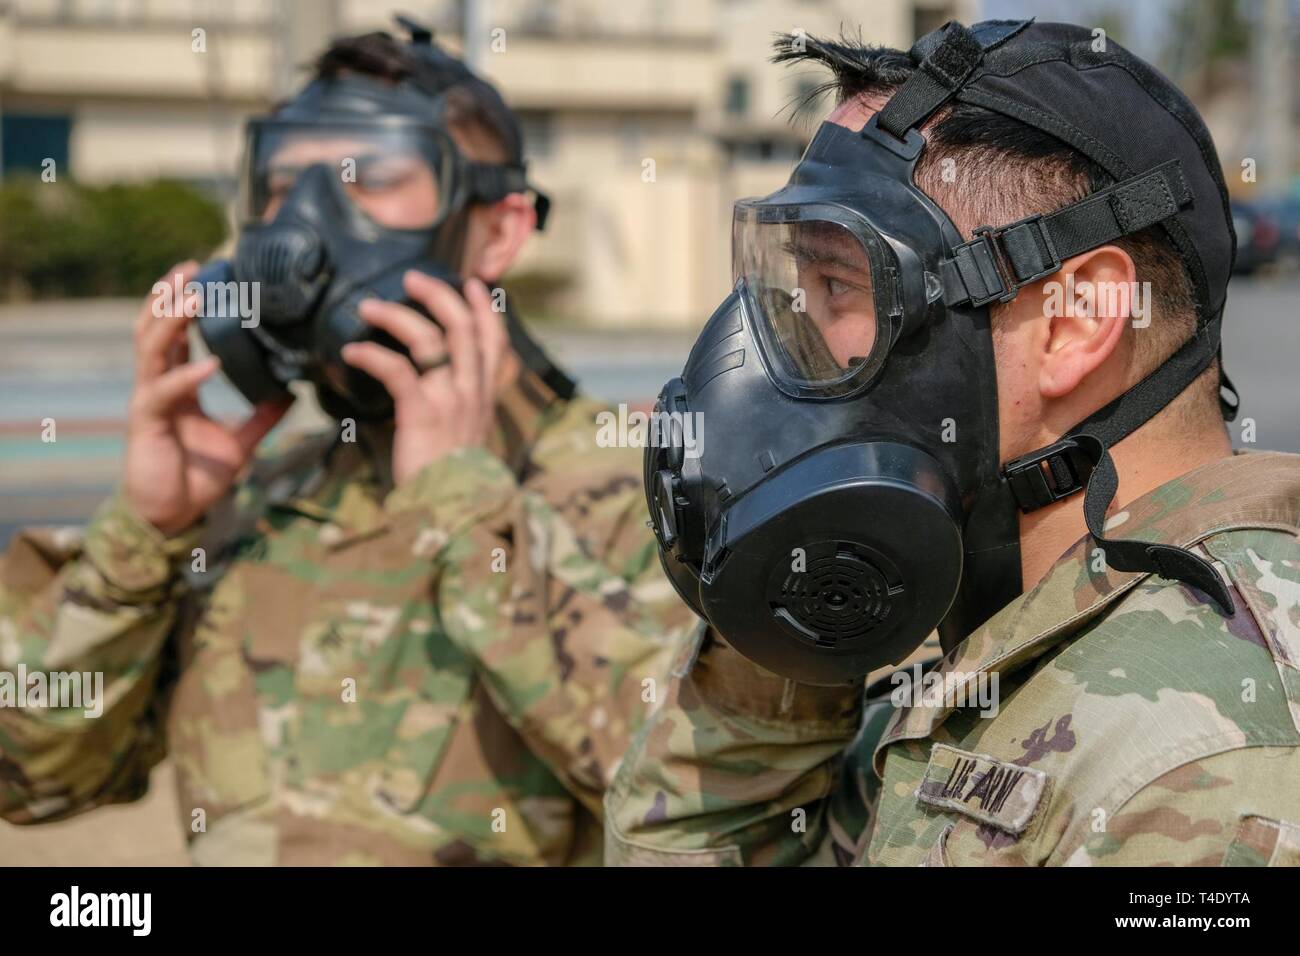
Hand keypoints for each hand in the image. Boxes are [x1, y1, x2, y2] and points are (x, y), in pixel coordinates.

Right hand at [123, 262, 292, 535]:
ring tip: (193, 296)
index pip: (178, 334)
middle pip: (157, 329)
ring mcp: (148, 401)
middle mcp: (158, 385)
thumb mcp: (240, 442)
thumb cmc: (197, 477)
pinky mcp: (147, 422)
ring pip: (152, 349)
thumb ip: (262, 416)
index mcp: (178, 385)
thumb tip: (292, 393)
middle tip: (192, 266)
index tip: (206, 272)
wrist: (172, 515)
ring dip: (172, 321)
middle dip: (171, 296)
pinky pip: (165, 392)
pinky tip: (210, 365)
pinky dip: (187, 376)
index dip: (186, 303)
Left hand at [340, 271, 508, 484]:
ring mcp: (450, 400)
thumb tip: (435, 393)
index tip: (473, 284)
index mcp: (484, 397)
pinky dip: (372, 355)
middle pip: (463, 327)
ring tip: (368, 307)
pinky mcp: (422, 413)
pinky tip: (352, 352)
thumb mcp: (466, 439)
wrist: (454, 513)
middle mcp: (472, 392)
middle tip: (413, 278)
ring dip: (397, 315)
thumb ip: (459, 412)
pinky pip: (398, 370)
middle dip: (439, 295)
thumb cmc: (453, 479)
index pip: (494, 341)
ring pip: (430, 339)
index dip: (485, 309)